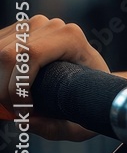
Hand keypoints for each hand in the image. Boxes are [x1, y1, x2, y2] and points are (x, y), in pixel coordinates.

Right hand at [0, 15, 106, 140]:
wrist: (92, 81)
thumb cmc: (88, 100)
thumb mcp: (79, 122)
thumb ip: (54, 126)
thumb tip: (26, 122)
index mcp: (71, 38)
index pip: (31, 54)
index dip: (18, 85)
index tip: (25, 112)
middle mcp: (52, 26)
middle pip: (7, 55)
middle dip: (3, 90)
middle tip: (14, 111)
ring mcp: (33, 25)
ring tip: (11, 102)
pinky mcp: (17, 31)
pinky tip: (6, 89)